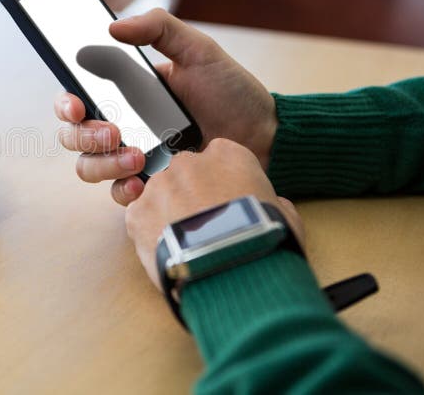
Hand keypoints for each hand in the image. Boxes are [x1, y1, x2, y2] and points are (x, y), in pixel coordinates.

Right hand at [55, 8, 277, 205]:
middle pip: (73, 136)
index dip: (66, 104)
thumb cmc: (231, 91)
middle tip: (115, 133)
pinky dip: (123, 190)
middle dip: (84, 136)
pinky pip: (117, 194)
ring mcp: (132, 157)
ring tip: (139, 158)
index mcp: (124, 93)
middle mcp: (121, 126)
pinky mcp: (149, 185)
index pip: (76, 97)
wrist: (264, 136)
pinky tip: (142, 182)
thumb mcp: (198, 50)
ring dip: (104, 164)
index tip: (78, 105)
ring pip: (89, 167)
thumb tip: (113, 26)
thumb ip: (158, 27)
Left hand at [124, 138, 303, 288]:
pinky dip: (150, 232)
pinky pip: (141, 217)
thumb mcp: (285, 215)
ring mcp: (159, 185)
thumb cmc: (264, 241)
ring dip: (168, 212)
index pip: (218, 158)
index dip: (221, 182)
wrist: (233, 269)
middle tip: (203, 225)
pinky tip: (168, 250)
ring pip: (160, 194)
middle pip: (185, 173)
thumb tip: (273, 204)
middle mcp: (189, 163)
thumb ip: (272, 200)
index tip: (224, 202)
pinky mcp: (138, 212)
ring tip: (186, 243)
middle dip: (191, 194)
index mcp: (228, 155)